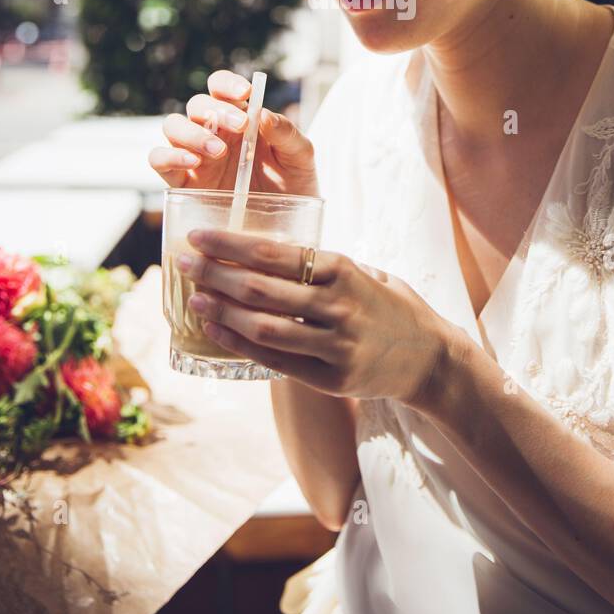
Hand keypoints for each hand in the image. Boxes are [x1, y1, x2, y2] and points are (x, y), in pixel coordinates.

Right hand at [148, 69, 319, 198]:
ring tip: (218, 151)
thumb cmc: (294, 186)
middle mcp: (212, 133)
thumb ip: (286, 133)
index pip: (220, 87)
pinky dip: (169, 156)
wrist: (287, 226)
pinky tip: (193, 163)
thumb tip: (263, 114)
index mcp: (239, 119)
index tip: (245, 92)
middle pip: (196, 105)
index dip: (226, 84)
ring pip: (173, 127)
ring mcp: (195, 157)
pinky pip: (159, 160)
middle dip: (216, 110)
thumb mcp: (300, 157)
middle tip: (240, 126)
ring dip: (191, 132)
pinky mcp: (182, 183)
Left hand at [176, 227, 455, 406]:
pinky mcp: (331, 379)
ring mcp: (335, 346)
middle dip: (216, 273)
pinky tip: (215, 332)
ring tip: (193, 297)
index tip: (199, 235)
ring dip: (222, 312)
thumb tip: (262, 247)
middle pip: (262, 289)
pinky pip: (276, 362)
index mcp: (344, 270)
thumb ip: (321, 265)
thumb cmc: (388, 305)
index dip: (231, 245)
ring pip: (264, 328)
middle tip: (184, 261)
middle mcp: (338, 306)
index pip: (276, 253)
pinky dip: (240, 345)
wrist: (429, 358)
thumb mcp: (363, 271)